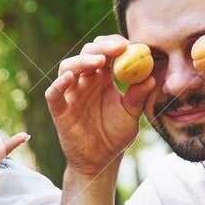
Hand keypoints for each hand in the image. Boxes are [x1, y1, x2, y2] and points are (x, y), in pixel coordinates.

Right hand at [44, 36, 153, 176]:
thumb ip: (138, 96)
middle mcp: (85, 82)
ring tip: (99, 62)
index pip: (105, 52)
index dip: (114, 44)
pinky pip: (53, 94)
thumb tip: (151, 78)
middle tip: (118, 48)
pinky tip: (69, 78)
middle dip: (101, 48)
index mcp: (103, 78)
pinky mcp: (59, 110)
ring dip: (82, 61)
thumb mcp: (131, 114)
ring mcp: (71, 94)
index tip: (129, 44)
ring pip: (68, 67)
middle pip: (87, 54)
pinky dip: (58, 84)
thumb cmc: (116, 135)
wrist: (101, 160)